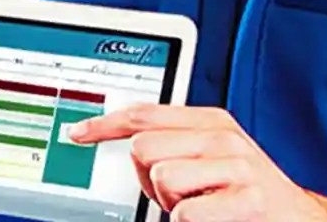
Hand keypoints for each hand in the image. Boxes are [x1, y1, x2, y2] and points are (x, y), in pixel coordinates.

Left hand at [67, 104, 326, 221]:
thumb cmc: (249, 197)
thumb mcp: (215, 160)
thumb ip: (176, 145)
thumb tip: (127, 142)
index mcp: (213, 123)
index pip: (145, 114)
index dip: (105, 124)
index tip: (77, 133)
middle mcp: (224, 138)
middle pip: (144, 147)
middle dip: (149, 180)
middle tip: (179, 197)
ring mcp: (237, 167)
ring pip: (162, 179)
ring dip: (172, 205)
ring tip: (202, 209)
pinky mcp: (247, 200)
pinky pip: (184, 214)